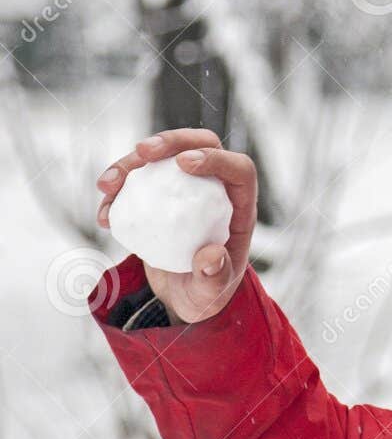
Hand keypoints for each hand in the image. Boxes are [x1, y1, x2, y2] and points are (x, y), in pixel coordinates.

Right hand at [96, 129, 257, 325]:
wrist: (181, 298)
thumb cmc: (203, 295)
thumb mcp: (210, 295)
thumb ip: (213, 279)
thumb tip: (211, 256)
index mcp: (239, 208)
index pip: (239, 169)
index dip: (215, 158)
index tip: (183, 163)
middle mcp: (215, 190)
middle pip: (201, 145)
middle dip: (171, 141)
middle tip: (141, 152)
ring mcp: (186, 188)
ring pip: (163, 157)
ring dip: (131, 163)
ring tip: (106, 185)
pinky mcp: (159, 195)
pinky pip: (137, 180)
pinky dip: (116, 191)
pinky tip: (104, 214)